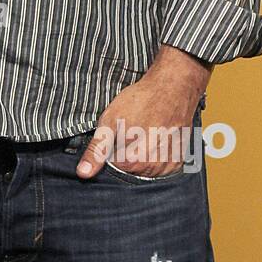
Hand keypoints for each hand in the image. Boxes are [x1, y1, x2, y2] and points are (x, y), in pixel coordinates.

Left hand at [76, 60, 205, 179]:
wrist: (172, 88)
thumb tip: (83, 172)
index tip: (116, 137)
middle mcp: (154, 168)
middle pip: (130, 172)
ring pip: (145, 170)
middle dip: (126, 155)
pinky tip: (154, 139)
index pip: (113, 170)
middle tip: (132, 132)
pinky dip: (155, 157)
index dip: (110, 153)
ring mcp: (168, 164)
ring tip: (143, 133)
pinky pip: (161, 168)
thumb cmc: (141, 101)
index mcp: (134, 162)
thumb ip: (97, 150)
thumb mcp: (110, 122)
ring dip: (141, 157)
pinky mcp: (178, 159)